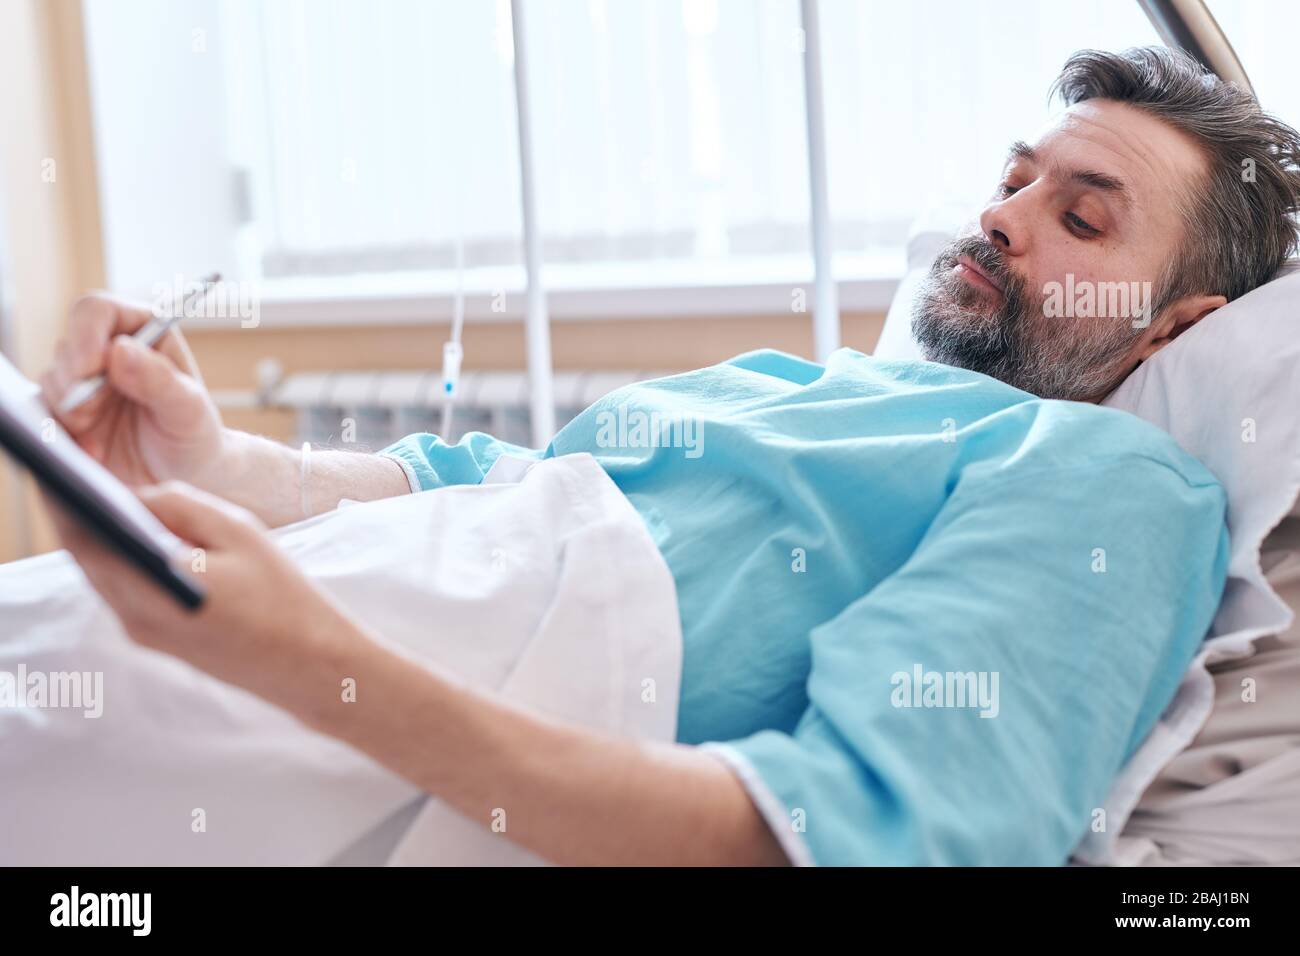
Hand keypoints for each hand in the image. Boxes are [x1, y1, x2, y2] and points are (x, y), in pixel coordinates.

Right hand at [40, 294, 228, 489]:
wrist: (182, 478)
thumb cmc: (194, 434)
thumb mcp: (189, 410)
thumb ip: (159, 379)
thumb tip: (118, 348)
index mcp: (142, 330)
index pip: (97, 310)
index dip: (85, 335)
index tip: (89, 370)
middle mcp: (106, 349)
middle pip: (66, 347)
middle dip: (75, 382)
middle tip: (94, 413)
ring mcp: (83, 381)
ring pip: (51, 381)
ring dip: (70, 412)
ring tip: (103, 439)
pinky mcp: (66, 412)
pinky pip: (43, 415)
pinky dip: (63, 435)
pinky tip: (92, 453)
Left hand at [42, 481, 363, 708]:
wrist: (309, 663)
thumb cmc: (283, 595)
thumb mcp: (239, 531)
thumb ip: (180, 505)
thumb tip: (135, 494)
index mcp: (151, 588)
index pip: (84, 536)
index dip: (66, 498)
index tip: (58, 464)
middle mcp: (134, 617)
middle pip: (87, 556)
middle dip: (80, 514)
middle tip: (76, 472)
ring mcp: (143, 634)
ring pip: (104, 574)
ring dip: (101, 538)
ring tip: (103, 496)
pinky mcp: (156, 641)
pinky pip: (123, 590)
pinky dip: (121, 559)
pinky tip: (136, 534)